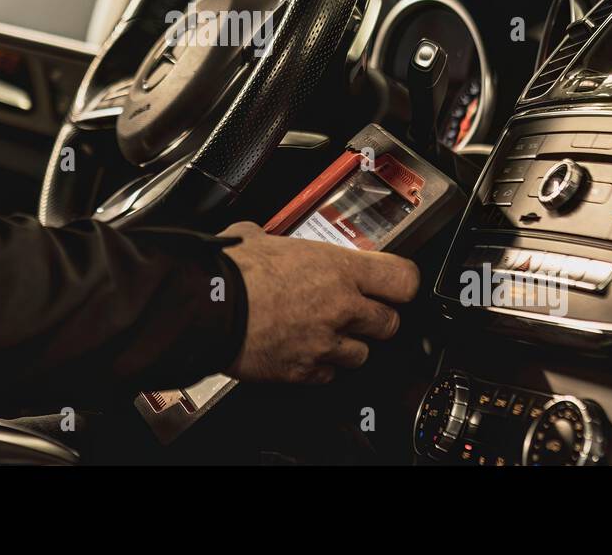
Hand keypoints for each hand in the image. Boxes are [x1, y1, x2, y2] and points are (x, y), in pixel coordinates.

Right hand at [220, 221, 419, 384]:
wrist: (208, 309)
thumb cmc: (232, 271)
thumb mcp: (259, 236)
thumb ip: (276, 240)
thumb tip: (261, 236)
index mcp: (338, 269)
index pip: (403, 280)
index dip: (401, 284)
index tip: (394, 285)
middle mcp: (341, 308)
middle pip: (389, 323)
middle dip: (376, 318)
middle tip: (356, 311)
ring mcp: (325, 343)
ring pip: (362, 355)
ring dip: (347, 345)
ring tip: (323, 333)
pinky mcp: (304, 371)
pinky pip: (327, 375)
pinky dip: (318, 366)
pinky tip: (301, 351)